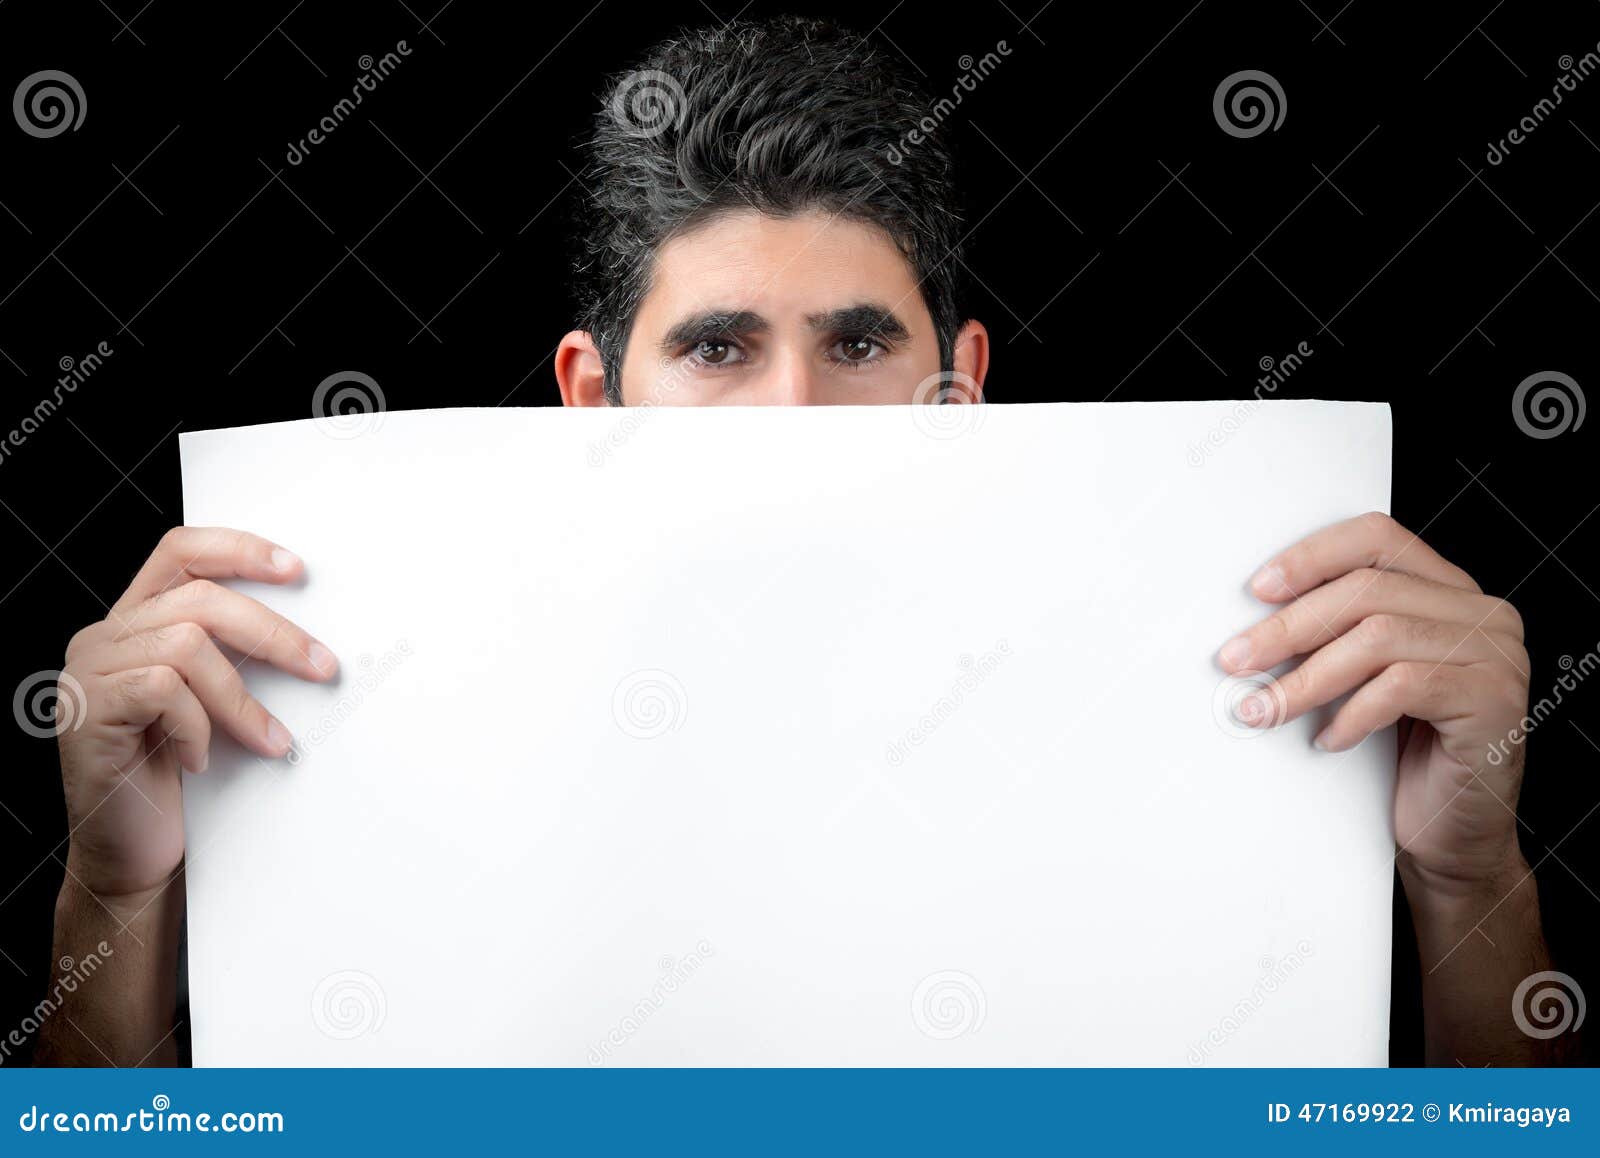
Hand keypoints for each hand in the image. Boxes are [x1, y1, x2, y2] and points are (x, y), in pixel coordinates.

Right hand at [55, 527, 336, 898]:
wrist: (130, 853)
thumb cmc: (175, 777)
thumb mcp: (208, 703)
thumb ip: (227, 656)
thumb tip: (305, 634)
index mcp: (133, 623)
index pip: (181, 553)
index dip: (239, 550)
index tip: (297, 571)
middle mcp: (103, 638)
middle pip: (200, 598)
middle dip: (273, 633)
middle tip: (324, 668)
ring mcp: (89, 673)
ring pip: (187, 645)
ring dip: (240, 698)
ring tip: (267, 739)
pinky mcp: (88, 711)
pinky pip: (164, 691)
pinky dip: (197, 726)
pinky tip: (200, 759)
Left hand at [1216, 512, 1529, 895]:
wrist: (1455, 837)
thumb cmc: (1404, 757)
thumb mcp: (1364, 681)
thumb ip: (1337, 636)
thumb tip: (1253, 623)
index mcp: (1449, 592)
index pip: (1376, 539)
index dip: (1312, 557)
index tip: (1257, 589)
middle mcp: (1482, 613)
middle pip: (1367, 591)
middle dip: (1288, 627)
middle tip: (1236, 659)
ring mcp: (1496, 655)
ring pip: (1378, 638)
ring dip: (1307, 677)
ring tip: (1265, 709)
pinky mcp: (1494, 700)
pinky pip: (1402, 687)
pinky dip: (1351, 714)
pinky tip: (1328, 739)